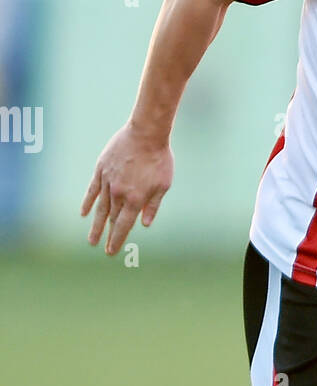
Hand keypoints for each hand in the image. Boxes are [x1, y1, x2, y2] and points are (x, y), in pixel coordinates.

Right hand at [80, 121, 173, 254]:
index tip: (111, 251)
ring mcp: (108, 182)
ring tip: (91, 239)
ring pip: (100, 208)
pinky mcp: (101, 170)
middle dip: (107, 236)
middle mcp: (119, 194)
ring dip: (95, 225)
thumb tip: (144, 224)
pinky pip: (92, 190)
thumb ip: (153, 206)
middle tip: (104, 249)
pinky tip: (83, 214)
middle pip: (112, 219)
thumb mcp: (163, 185)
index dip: (117, 240)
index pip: (124, 226)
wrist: (146, 134)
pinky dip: (87, 203)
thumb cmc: (159, 159)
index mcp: (135, 200)